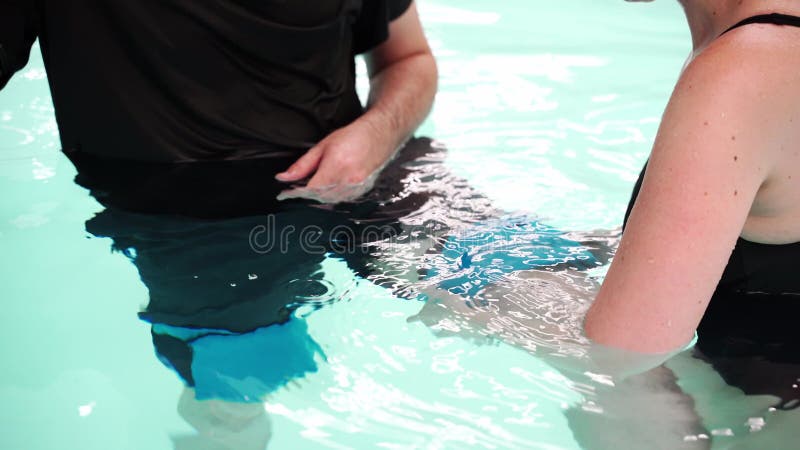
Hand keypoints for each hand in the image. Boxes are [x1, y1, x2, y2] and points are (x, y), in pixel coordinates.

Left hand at [275, 119, 398, 202]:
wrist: (380, 135)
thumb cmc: (353, 136)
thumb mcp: (323, 146)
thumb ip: (303, 165)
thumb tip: (284, 177)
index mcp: (335, 167)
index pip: (309, 189)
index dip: (294, 193)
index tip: (284, 194)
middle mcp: (348, 180)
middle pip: (319, 197)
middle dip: (307, 193)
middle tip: (298, 187)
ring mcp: (357, 187)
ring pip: (330, 200)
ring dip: (320, 195)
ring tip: (315, 184)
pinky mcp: (363, 190)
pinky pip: (342, 199)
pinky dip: (333, 195)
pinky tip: (331, 186)